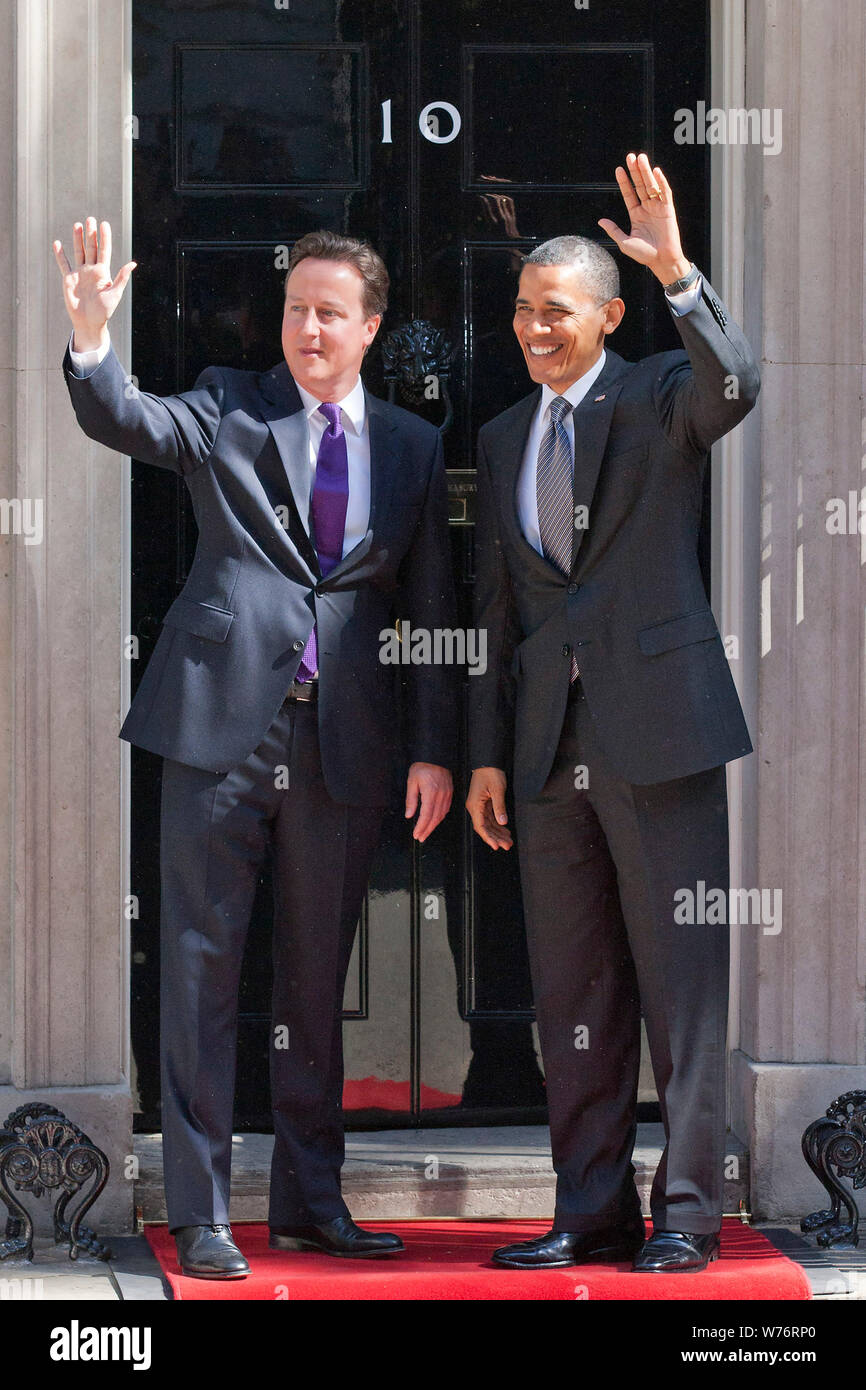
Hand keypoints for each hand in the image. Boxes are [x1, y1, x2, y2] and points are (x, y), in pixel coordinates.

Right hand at [52, 218, 135, 351]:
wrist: (89, 323)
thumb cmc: (104, 311)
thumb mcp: (115, 293)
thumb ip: (121, 278)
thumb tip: (133, 264)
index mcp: (103, 272)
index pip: (104, 251)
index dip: (105, 238)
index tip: (105, 224)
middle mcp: (91, 270)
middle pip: (91, 248)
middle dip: (91, 234)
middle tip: (91, 219)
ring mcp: (79, 273)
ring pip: (78, 252)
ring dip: (77, 239)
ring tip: (77, 225)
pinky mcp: (69, 280)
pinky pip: (64, 265)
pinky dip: (60, 255)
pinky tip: (58, 243)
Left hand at [405, 763, 452, 841]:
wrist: (435, 756)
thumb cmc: (422, 767)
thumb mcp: (412, 781)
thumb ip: (411, 799)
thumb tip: (409, 815)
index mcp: (431, 793)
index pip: (426, 815)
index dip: (421, 827)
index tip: (416, 834)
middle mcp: (441, 795)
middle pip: (435, 818)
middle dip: (427, 830)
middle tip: (420, 838)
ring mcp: (447, 794)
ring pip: (441, 815)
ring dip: (433, 826)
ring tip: (426, 833)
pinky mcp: (450, 792)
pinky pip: (446, 809)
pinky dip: (440, 818)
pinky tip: (434, 821)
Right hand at [465, 767, 512, 850]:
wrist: (487, 761)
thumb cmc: (491, 773)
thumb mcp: (497, 789)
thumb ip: (499, 807)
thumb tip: (502, 822)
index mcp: (475, 805)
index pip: (480, 826)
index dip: (488, 838)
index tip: (496, 846)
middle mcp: (475, 808)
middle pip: (485, 828)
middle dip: (496, 838)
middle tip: (508, 846)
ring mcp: (479, 806)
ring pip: (488, 824)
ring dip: (498, 833)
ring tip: (509, 841)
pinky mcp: (484, 803)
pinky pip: (490, 818)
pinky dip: (498, 825)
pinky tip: (505, 831)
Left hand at [597, 152, 690, 286]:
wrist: (661, 261)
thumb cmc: (644, 254)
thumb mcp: (624, 242)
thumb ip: (613, 230)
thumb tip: (600, 220)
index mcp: (636, 214)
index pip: (629, 194)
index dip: (624, 182)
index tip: (618, 169)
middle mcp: (647, 208)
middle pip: (640, 185)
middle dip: (635, 171)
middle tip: (630, 156)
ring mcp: (658, 208)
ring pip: (651, 186)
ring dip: (646, 172)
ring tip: (641, 158)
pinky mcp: (668, 210)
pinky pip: (665, 193)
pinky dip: (661, 182)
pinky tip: (656, 172)